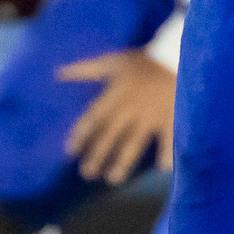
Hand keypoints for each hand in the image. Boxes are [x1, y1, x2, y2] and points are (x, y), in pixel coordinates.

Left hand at [59, 48, 177, 183]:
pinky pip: (168, 138)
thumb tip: (58, 73)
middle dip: (97, 154)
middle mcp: (130, 107)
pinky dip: (167, 153)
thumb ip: (85, 69)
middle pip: (110, 135)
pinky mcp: (170, 117)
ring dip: (123, 162)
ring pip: (134, 142)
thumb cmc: (140, 60)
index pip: (93, 117)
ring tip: (112, 178)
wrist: (174, 54)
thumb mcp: (111, 62)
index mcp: (115, 94)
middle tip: (86, 173)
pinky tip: (163, 168)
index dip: (80, 134)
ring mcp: (151, 115)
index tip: (69, 151)